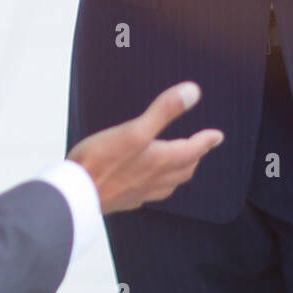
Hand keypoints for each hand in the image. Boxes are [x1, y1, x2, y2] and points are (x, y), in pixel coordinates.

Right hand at [67, 81, 223, 212]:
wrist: (75, 194)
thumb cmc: (101, 161)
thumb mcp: (134, 130)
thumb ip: (164, 111)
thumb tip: (192, 92)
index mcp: (160, 161)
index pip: (192, 150)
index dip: (206, 141)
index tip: (217, 136)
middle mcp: (154, 179)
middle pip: (183, 169)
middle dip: (195, 156)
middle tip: (201, 148)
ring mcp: (139, 192)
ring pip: (169, 184)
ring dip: (179, 172)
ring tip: (181, 165)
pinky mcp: (125, 200)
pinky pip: (150, 194)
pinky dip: (158, 185)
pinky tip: (148, 183)